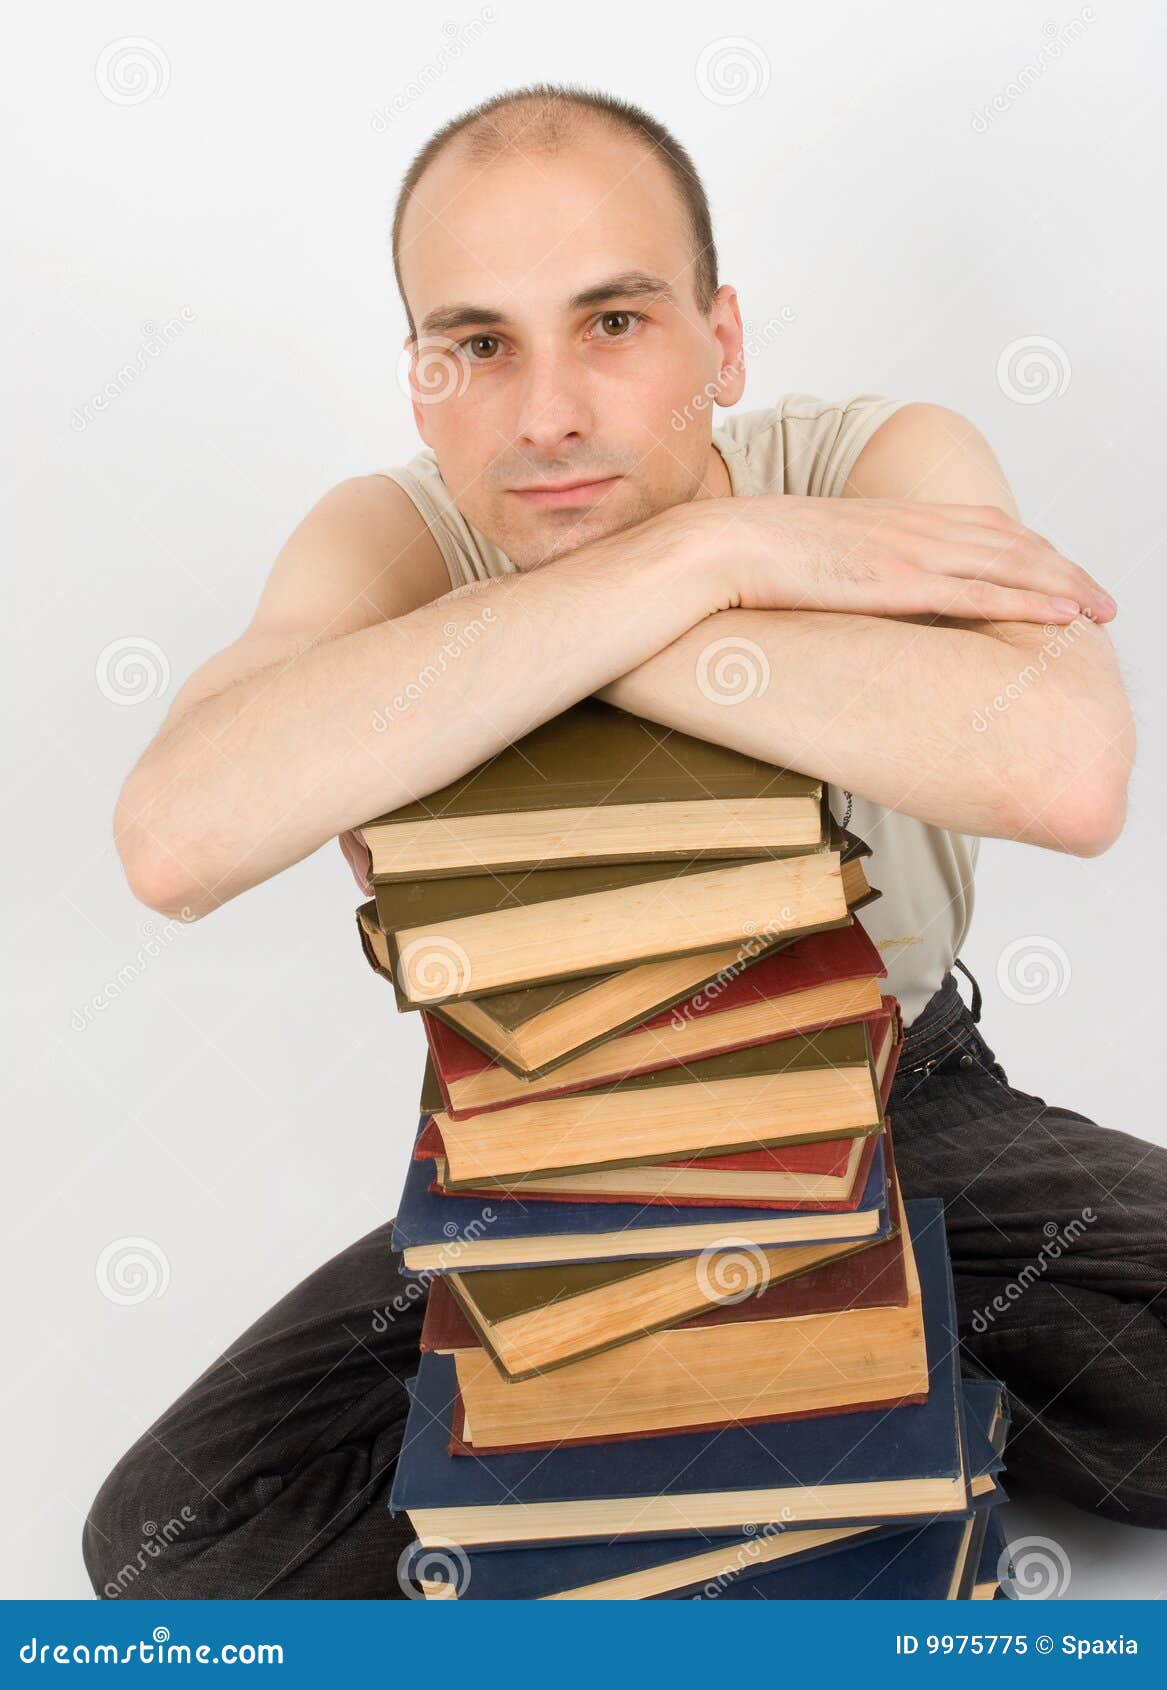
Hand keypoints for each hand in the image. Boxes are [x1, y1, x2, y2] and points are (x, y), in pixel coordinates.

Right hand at [693, 495, 1115, 624]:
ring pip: (1010, 565)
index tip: (1059, 576)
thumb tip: (848, 596)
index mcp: (893, 519)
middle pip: (1012, 544)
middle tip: (1105, 601)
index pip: (983, 529)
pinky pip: (980, 593)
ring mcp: (910, 552)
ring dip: (1065, 587)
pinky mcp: (899, 582)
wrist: (718, 547)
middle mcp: (913, 528)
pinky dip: (1028, 602)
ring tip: (1102, 611)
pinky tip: (1061, 616)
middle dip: (1064, 572)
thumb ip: (844, 571)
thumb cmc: (749, 559)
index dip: (1030, 552)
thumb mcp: (810, 558)